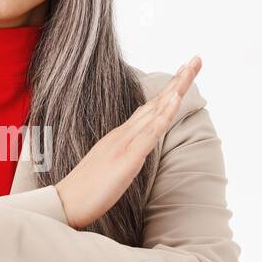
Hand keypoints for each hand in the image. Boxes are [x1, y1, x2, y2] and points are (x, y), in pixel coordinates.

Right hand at [54, 55, 201, 229]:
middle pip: (156, 102)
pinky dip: (165, 114)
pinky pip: (150, 133)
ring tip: (191, 67)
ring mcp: (125, 143)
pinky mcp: (127, 157)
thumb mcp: (110, 167)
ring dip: (175, 88)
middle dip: (178, 81)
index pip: (149, 109)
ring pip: (156, 111)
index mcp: (120, 136)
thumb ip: (123, 156)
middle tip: (196, 59)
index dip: (167, 91)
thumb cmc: (86, 190)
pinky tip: (176, 99)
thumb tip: (136, 153)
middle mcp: (123, 133)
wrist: (65, 202)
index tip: (182, 74)